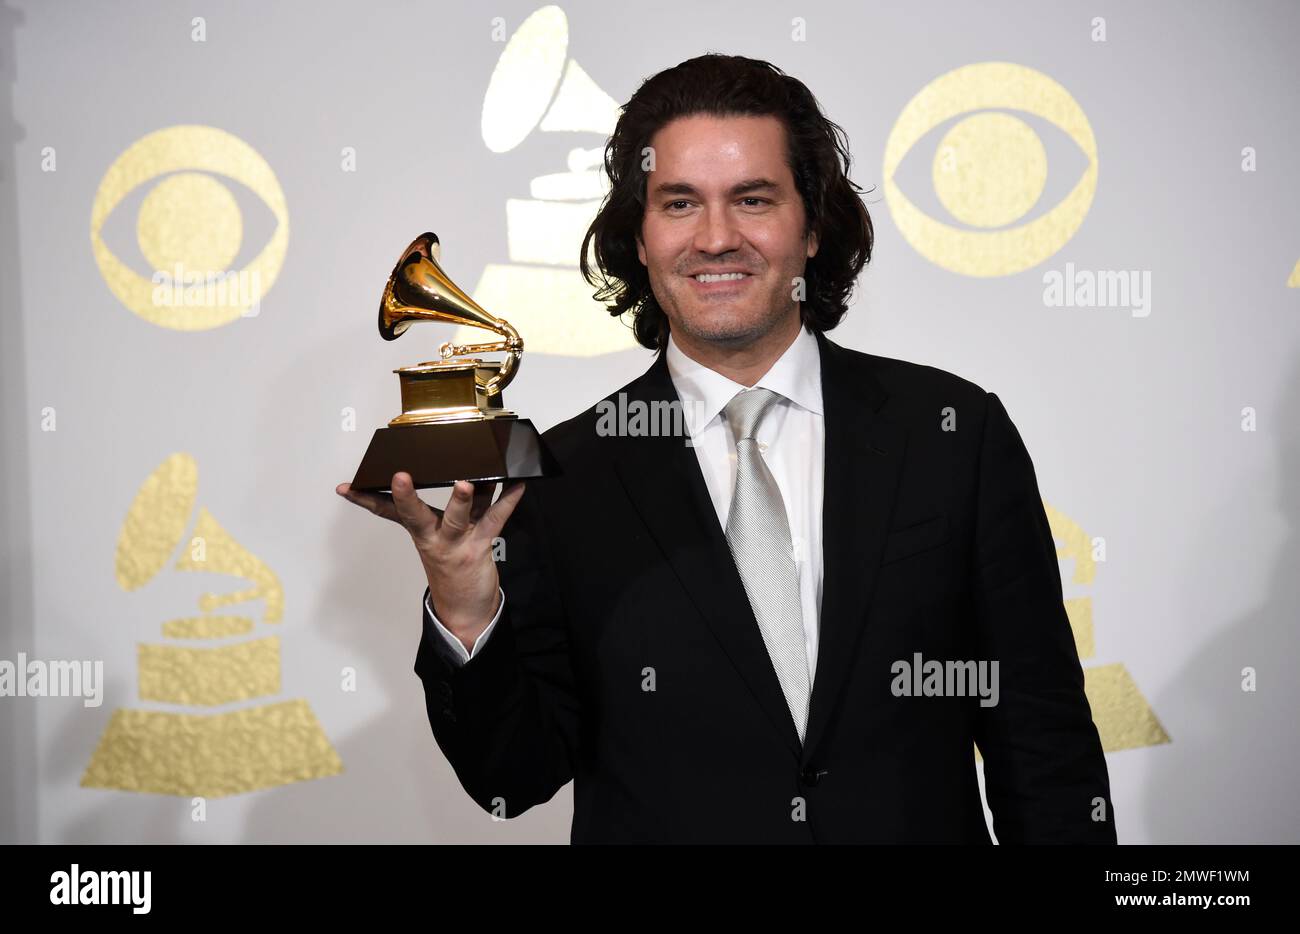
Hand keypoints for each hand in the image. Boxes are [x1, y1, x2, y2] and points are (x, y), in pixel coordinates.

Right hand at [336, 472, 525, 641]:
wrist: (466, 607)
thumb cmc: (454, 563)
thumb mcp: (446, 532)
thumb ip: (459, 503)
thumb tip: (468, 470)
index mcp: (420, 531)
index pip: (388, 512)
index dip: (366, 500)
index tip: (347, 487)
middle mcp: (434, 536)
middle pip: (416, 515)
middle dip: (407, 497)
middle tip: (400, 477)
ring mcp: (456, 543)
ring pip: (457, 518)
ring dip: (461, 500)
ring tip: (464, 483)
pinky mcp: (480, 547)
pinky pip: (495, 521)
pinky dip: (508, 502)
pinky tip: (517, 485)